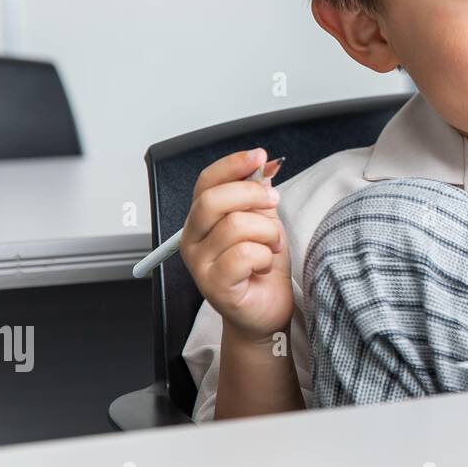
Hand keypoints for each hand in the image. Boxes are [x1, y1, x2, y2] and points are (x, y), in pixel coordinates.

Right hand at [179, 147, 292, 342]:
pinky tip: (262, 266)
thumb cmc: (262, 266)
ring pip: (236, 226)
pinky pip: (244, 255)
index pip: (206, 182)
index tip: (259, 157)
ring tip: (271, 246)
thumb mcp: (264, 221)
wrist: (266, 309)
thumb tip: (263, 164)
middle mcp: (193, 239)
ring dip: (267, 233)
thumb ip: (260, 194)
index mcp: (202, 219)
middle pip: (214, 200)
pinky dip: (264, 257)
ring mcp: (200, 263)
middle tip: (273, 204)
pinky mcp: (214, 285)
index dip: (232, 165)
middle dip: (252, 196)